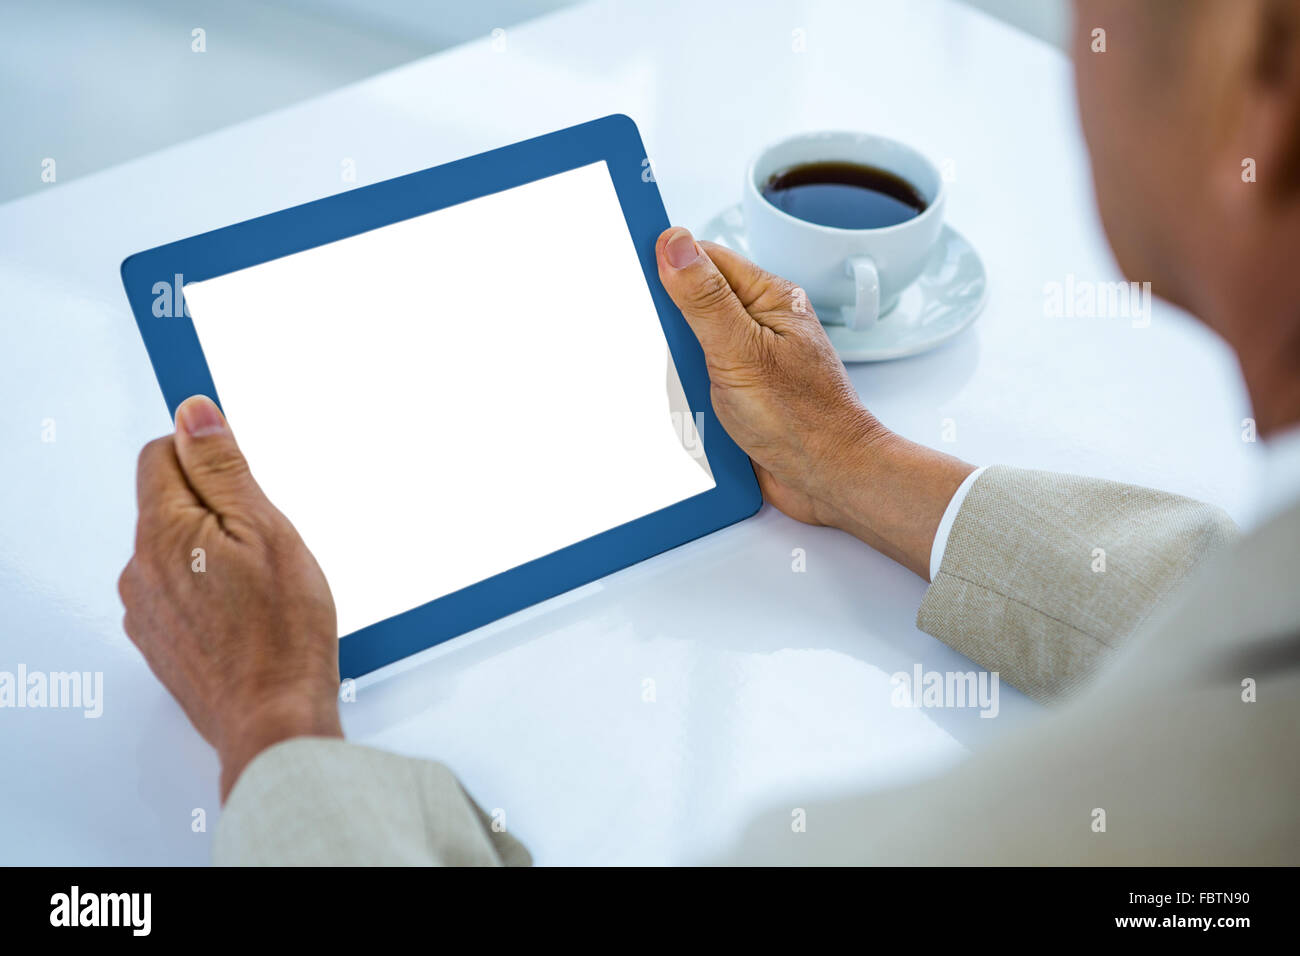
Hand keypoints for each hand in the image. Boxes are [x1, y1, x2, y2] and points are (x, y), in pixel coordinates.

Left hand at [119, 395, 341, 799]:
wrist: (275, 718)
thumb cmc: (281, 634)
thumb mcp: (266, 530)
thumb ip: (223, 469)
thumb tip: (194, 416)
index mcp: (161, 532)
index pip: (161, 454)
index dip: (208, 457)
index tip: (243, 480)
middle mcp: (139, 569)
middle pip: (171, 502)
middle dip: (219, 508)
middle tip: (266, 542)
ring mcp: (145, 610)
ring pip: (178, 548)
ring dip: (214, 551)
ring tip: (262, 586)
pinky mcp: (159, 641)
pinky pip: (180, 590)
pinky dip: (210, 590)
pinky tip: (249, 613)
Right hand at [655, 228, 974, 578]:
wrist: (829, 481)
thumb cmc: (804, 419)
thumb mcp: (741, 351)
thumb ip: (705, 298)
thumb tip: (674, 243)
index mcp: (767, 298)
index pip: (703, 258)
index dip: (667, 264)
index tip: (632, 275)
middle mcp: (758, 325)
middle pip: (691, 306)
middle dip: (670, 330)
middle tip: (672, 355)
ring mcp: (748, 361)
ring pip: (688, 349)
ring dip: (677, 371)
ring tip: (689, 392)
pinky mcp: (738, 395)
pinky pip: (695, 385)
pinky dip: (686, 398)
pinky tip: (689, 412)